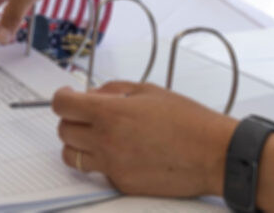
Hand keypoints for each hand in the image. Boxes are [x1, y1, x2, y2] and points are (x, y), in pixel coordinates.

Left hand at [53, 82, 235, 197]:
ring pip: (72, 156)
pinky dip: (101, 160)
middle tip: (85, 113)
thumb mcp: (149, 91)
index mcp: (111, 113)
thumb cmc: (188, 120)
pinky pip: (98, 171)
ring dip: (78, 143)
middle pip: (63, 131)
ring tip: (96, 135)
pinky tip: (121, 151)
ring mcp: (112, 166)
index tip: (67, 95)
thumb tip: (93, 95)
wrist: (212, 153)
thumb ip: (114, 90)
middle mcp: (106, 141)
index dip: (62, 97)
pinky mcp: (122, 184)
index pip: (63, 105)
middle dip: (71, 119)